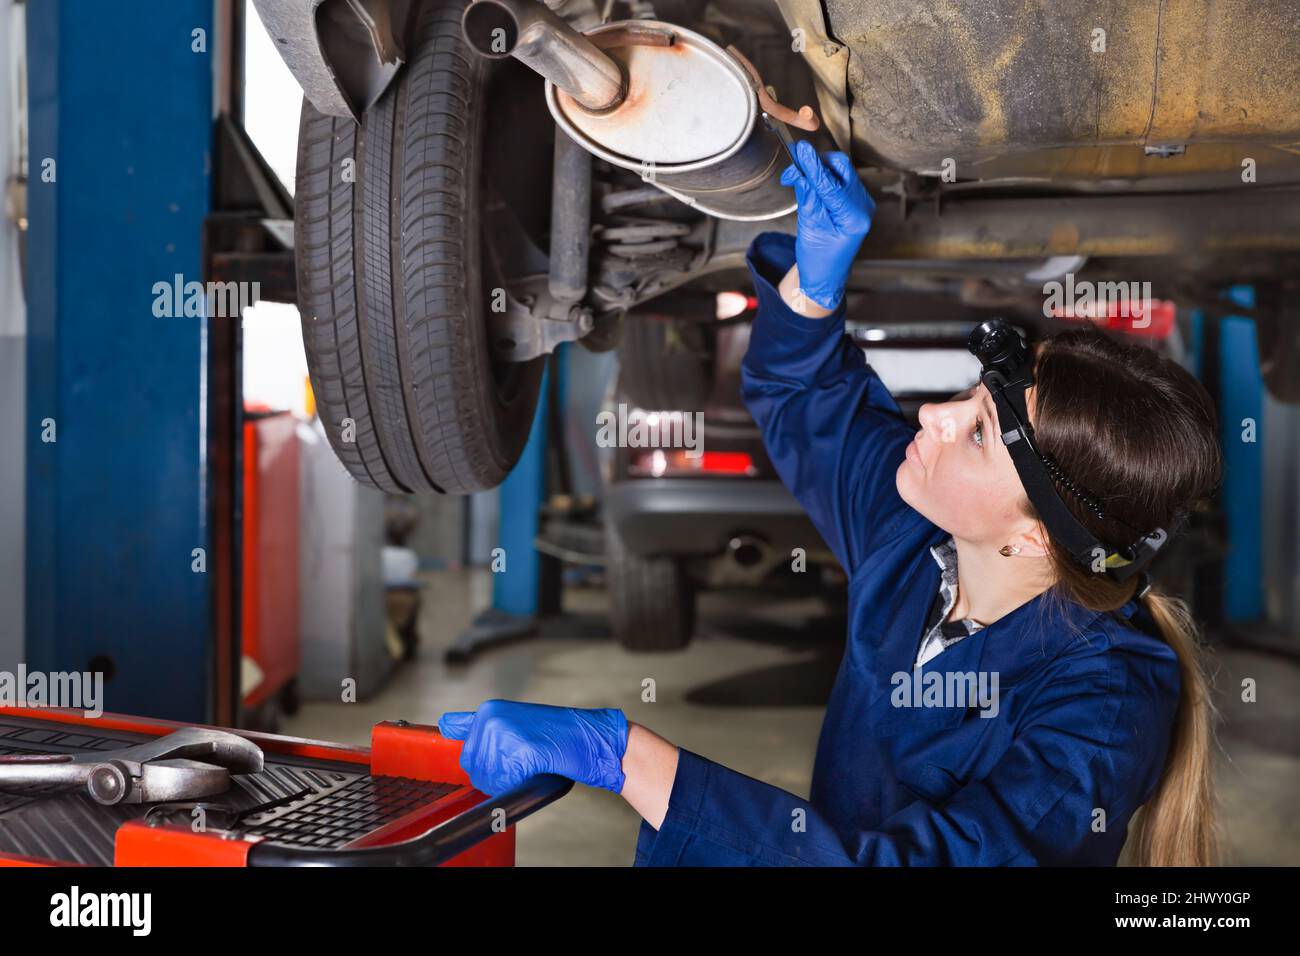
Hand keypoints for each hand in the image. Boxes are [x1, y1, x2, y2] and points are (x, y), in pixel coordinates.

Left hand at [438, 699, 628, 795]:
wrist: (587, 738)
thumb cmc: (554, 733)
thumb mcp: (512, 720)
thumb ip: (480, 725)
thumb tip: (446, 724)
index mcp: (487, 710)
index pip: (460, 739)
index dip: (469, 752)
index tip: (469, 750)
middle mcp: (489, 720)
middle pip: (472, 766)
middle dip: (492, 771)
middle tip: (520, 760)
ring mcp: (502, 737)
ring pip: (485, 779)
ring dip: (504, 780)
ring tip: (528, 764)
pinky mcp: (517, 754)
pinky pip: (503, 785)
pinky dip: (517, 784)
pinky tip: (533, 769)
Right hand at [780, 140, 874, 310]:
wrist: (826, 275)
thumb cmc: (817, 258)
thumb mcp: (809, 226)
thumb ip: (807, 195)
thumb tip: (800, 170)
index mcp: (855, 218)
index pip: (831, 184)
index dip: (814, 166)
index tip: (800, 150)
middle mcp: (864, 207)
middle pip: (841, 169)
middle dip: (817, 164)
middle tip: (794, 169)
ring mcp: (862, 203)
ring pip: (840, 171)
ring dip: (818, 170)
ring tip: (796, 179)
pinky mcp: (856, 201)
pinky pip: (839, 180)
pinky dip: (823, 178)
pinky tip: (809, 185)